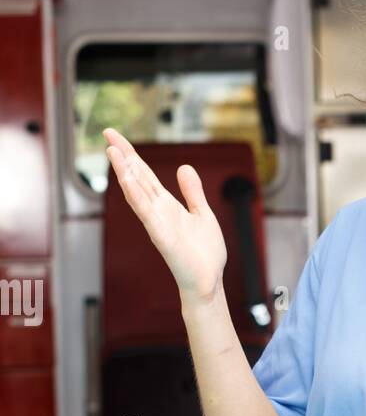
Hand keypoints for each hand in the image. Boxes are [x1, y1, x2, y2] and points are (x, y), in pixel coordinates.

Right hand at [103, 128, 227, 304]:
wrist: (209, 283)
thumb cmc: (204, 254)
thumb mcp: (202, 214)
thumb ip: (192, 192)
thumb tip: (184, 167)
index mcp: (166, 205)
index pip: (144, 174)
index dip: (131, 154)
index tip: (115, 136)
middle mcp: (158, 211)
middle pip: (137, 177)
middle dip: (123, 155)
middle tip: (107, 132)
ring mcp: (157, 223)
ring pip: (137, 192)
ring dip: (124, 171)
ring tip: (112, 149)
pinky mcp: (162, 237)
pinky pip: (146, 213)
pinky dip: (136, 196)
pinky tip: (127, 180)